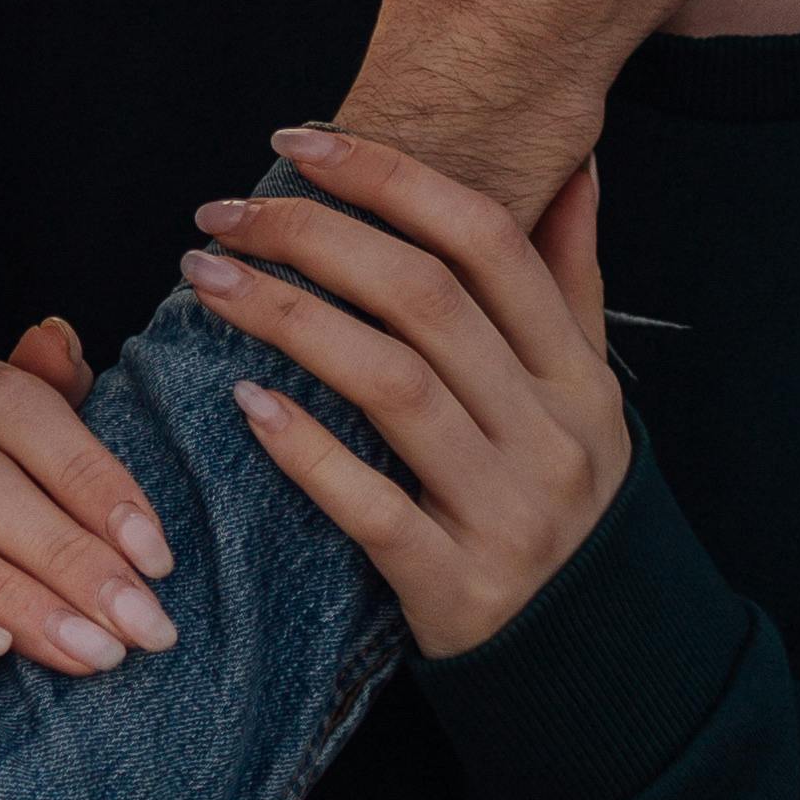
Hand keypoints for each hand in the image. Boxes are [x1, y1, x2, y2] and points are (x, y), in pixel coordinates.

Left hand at [177, 133, 629, 660]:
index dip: (392, 179)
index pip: (487, 241)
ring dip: (289, 319)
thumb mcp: (587, 393)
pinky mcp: (458, 586)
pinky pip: (373, 508)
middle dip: (314, 237)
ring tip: (207, 280)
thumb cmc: (562, 498)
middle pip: (426, 301)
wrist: (592, 658)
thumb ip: (572, 281)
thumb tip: (579, 166)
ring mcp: (507, 511)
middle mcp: (552, 432)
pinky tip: (245, 403)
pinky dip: (308, 452)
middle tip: (223, 212)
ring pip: (392, 386)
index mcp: (578, 373)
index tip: (301, 141)